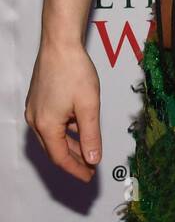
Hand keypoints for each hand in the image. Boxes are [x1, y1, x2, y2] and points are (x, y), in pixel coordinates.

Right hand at [25, 42, 101, 182]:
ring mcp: (35, 110)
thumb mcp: (89, 106)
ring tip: (86, 151)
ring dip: (69, 145)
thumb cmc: (74, 71)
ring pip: (52, 136)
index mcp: (46, 126)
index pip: (60, 158)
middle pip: (54, 149)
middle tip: (89, 168)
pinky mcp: (38, 100)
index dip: (76, 170)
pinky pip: (50, 124)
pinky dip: (64, 131)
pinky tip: (77, 128)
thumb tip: (92, 159)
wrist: (60, 44)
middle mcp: (36, 120)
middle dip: (73, 160)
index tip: (89, 177)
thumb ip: (91, 136)